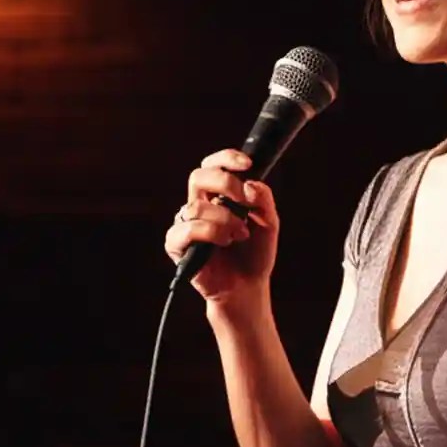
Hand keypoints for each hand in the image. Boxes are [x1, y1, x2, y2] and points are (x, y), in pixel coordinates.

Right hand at [164, 149, 279, 303]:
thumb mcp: (269, 222)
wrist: (247, 287)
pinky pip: (188, 228)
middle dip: (225, 183)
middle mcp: (199, 204)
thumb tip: (251, 183)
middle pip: (198, 176)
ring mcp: (185, 223)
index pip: (212, 165)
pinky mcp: (176, 244)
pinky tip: (224, 242)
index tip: (248, 164)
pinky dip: (210, 232)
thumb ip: (263, 199)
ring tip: (241, 234)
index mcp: (218, 195)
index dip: (226, 158)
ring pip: (197, 206)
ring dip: (225, 218)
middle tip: (245, 200)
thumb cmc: (255, 253)